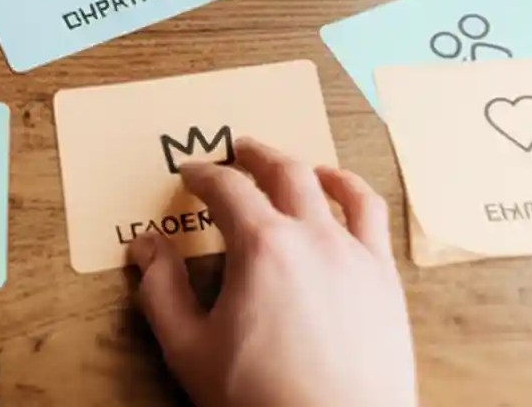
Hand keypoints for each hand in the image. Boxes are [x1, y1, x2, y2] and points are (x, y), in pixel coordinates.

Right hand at [128, 138, 417, 406]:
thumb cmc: (263, 400)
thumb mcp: (189, 349)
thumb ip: (162, 291)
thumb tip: (147, 248)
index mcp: (261, 246)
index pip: (226, 189)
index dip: (203, 175)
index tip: (192, 174)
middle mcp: (313, 237)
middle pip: (283, 172)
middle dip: (256, 155)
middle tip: (239, 149)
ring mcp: (356, 255)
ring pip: (337, 187)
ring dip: (309, 166)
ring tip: (296, 165)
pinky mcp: (384, 279)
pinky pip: (374, 218)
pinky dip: (355, 195)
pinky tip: (347, 200)